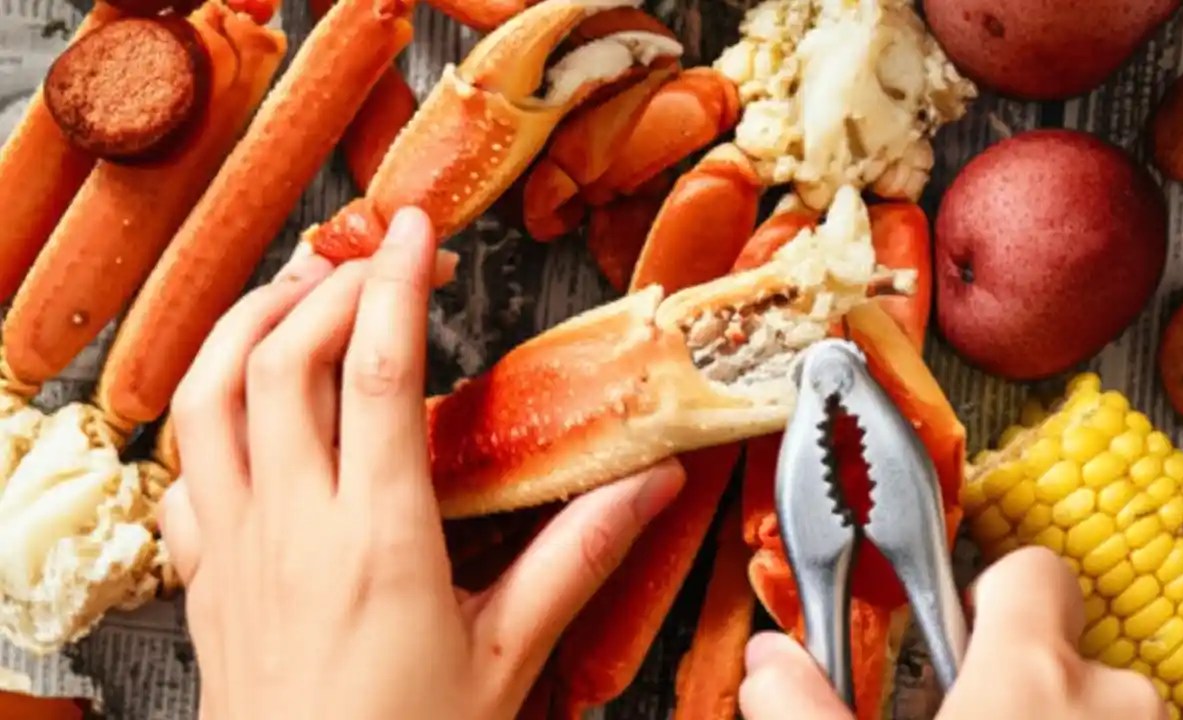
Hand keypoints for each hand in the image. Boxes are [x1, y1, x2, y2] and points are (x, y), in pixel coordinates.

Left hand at [159, 206, 685, 719]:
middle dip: (327, 284)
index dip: (399, 284)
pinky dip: (207, 408)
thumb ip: (578, 556)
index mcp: (378, 540)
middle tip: (373, 258)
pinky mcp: (202, 574)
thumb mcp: (510, 653)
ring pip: (208, 396)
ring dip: (246, 324)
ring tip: (295, 292)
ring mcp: (232, 547)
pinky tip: (243, 403)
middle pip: (282, 358)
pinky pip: (181, 467)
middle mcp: (292, 528)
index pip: (381, 374)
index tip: (418, 231)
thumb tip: (647, 486)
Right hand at [737, 546, 1166, 719]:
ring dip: (1050, 716)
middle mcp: (1113, 702)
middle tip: (961, 713)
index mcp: (1031, 675)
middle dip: (1014, 669)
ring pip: (1098, 703)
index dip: (983, 590)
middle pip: (1065, 643)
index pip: (1030, 573)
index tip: (949, 621)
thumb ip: (802, 707)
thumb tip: (768, 662)